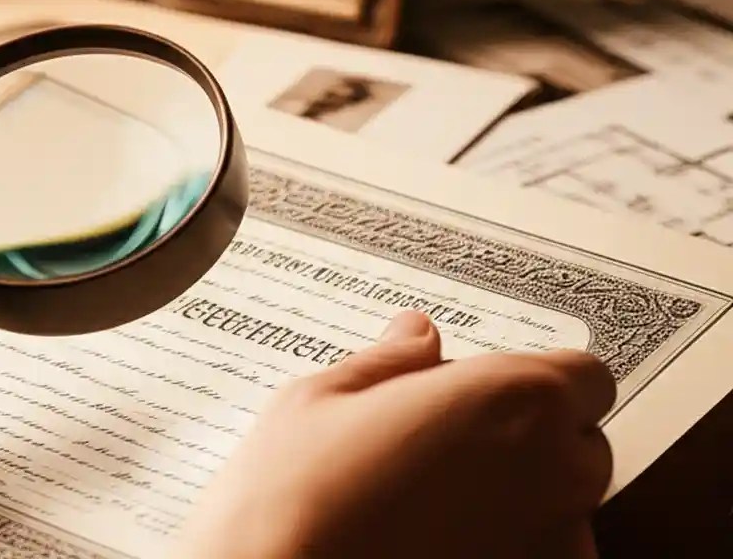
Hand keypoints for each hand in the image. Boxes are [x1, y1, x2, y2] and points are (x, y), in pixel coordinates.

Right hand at [176, 311, 613, 558]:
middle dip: (526, 441)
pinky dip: (502, 551)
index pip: (585, 377)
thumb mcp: (321, 401)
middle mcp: (554, 476)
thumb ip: (390, 364)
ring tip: (429, 508)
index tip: (492, 391)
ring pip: (560, 514)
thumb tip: (416, 336)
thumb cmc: (289, 502)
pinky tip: (435, 546)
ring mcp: (551, 549)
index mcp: (513, 402)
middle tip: (444, 448)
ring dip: (517, 505)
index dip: (536, 381)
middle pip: (578, 444)